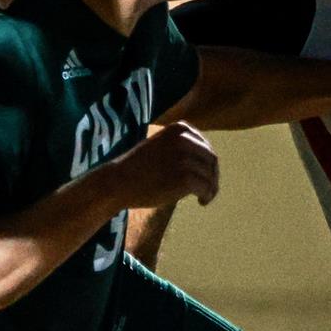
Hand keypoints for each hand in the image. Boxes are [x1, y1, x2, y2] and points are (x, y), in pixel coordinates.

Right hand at [102, 122, 219, 207]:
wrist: (118, 182)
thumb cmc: (138, 168)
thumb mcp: (160, 146)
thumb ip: (181, 147)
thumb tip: (210, 162)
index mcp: (179, 128)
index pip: (205, 146)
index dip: (208, 163)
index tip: (204, 175)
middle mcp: (184, 140)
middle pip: (211, 159)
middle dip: (212, 175)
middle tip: (209, 190)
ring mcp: (184, 158)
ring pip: (210, 175)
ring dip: (211, 188)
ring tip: (203, 198)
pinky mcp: (184, 178)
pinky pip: (206, 188)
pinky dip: (207, 196)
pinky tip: (201, 202)